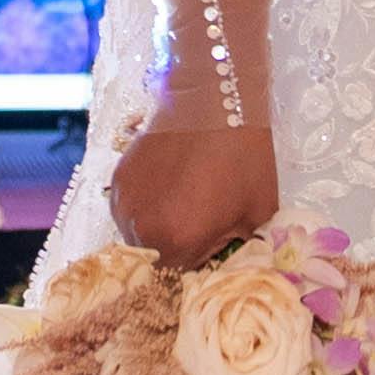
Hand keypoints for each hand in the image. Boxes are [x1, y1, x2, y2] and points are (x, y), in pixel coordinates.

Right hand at [109, 112, 280, 263]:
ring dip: (156, 225)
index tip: (210, 241)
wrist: (215, 100)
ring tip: (182, 198)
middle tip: (198, 218)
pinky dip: (145, 203)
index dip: (197, 260)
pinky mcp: (118, 178)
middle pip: (155, 256)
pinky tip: (168, 182)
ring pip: (137, 232)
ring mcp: (125, 202)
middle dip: (175, 244)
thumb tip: (222, 257)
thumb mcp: (256, 213)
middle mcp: (142, 229)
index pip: (179, 275)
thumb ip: (235, 246)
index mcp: (177, 243)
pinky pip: (129, 207)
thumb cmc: (244, 157)